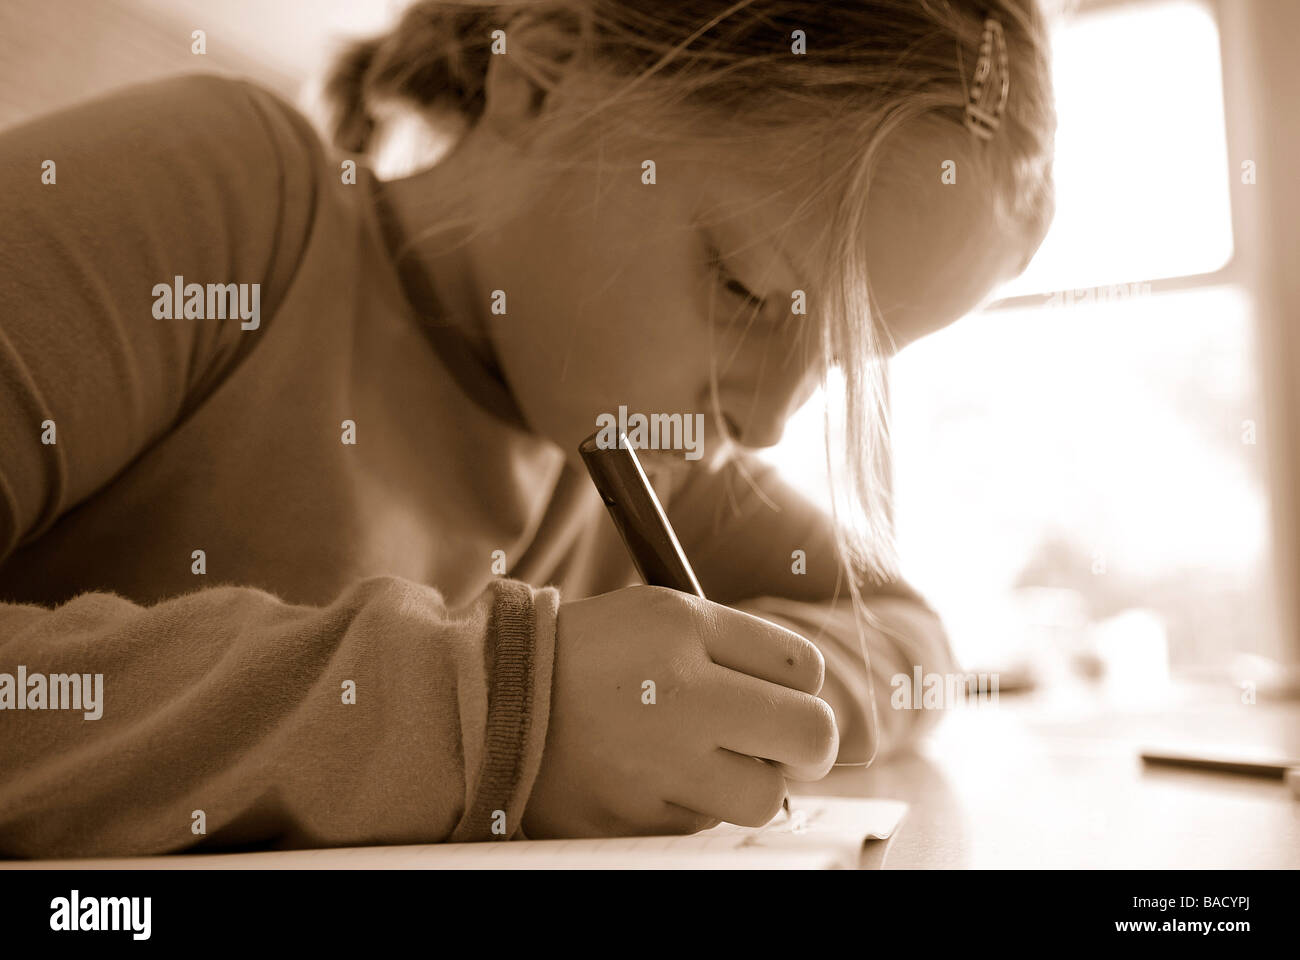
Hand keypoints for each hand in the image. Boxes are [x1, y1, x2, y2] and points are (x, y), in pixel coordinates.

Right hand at [521, 585, 837, 837]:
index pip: (803, 667)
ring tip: (703, 760)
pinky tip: (653, 778)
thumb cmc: (586, 655)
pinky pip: (703, 825)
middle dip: (809, 745)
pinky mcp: (637, 819)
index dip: (801, 687)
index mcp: (683, 628)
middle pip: (811, 736)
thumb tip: (810, 698)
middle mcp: (680, 693)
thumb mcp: (658, 617)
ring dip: (748, 782)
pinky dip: (692, 806)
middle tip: (785, 746)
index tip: (782, 696)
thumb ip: (736, 647)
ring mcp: (659, 763)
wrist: (489, 704)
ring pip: (764, 796)